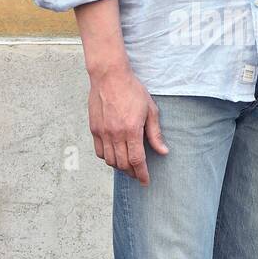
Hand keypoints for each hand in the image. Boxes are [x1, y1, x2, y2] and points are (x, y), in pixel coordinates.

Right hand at [88, 63, 168, 183]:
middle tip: (139, 174)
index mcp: (131, 130)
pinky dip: (107, 158)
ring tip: (128, 165)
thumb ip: (155, 133)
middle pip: (123, 164)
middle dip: (132, 173)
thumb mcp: (150, 110)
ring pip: (110, 160)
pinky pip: (99, 152)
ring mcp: (103, 132)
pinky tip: (114, 155)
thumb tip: (163, 151)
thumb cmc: (132, 90)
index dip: (142, 174)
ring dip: (120, 166)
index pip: (137, 160)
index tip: (145, 181)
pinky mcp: (94, 129)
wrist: (110, 76)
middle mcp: (115, 134)